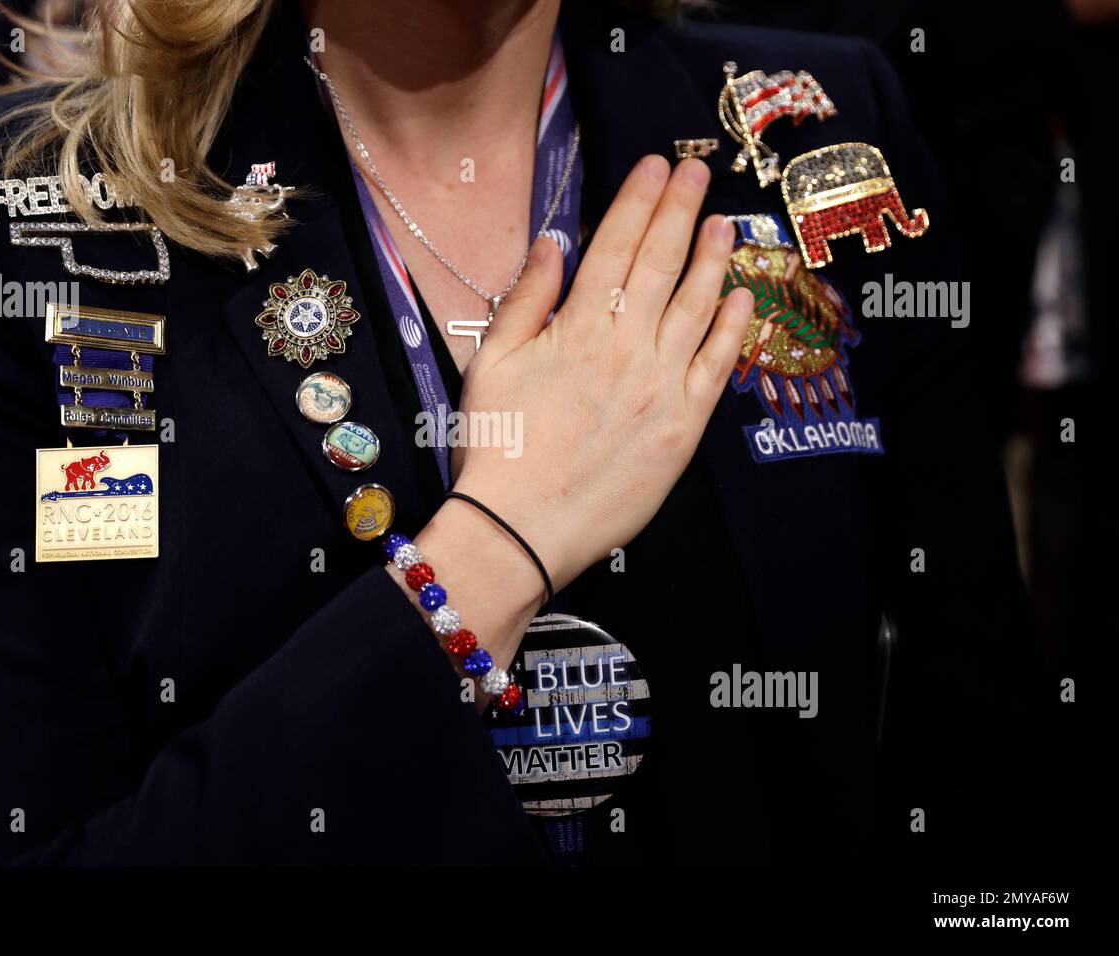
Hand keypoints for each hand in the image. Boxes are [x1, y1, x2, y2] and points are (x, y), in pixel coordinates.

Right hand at [450, 154, 752, 592]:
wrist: (520, 529)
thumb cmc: (496, 447)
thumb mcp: (490, 363)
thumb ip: (525, 300)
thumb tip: (552, 244)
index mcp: (578, 327)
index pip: (616, 246)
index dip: (638, 200)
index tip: (656, 165)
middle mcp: (628, 346)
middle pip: (661, 263)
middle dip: (681, 210)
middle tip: (698, 171)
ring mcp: (662, 385)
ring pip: (697, 305)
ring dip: (713, 258)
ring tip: (725, 222)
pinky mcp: (684, 426)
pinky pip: (717, 366)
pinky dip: (733, 327)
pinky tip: (742, 297)